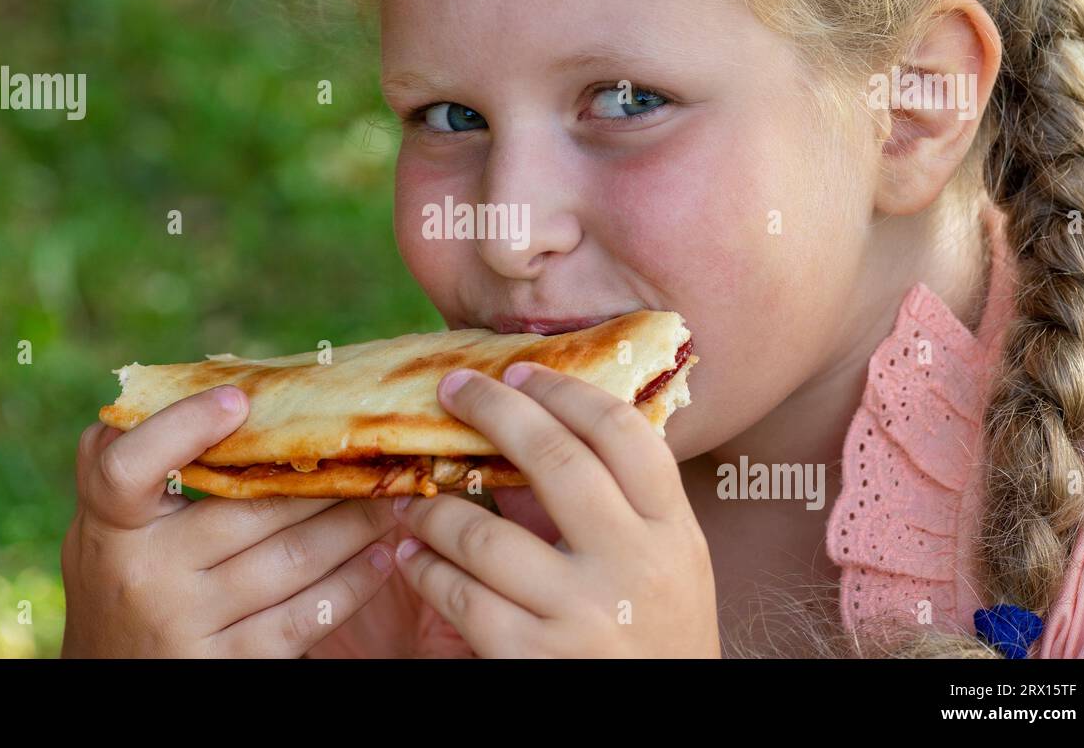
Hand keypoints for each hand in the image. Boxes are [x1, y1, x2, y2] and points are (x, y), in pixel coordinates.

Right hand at [61, 385, 399, 656]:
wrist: (109, 684)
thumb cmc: (121, 577)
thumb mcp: (105, 525)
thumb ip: (133, 458)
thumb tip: (214, 386)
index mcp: (111, 526)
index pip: (126, 468)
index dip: (181, 427)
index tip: (238, 400)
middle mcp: (146, 575)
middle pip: (253, 510)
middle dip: (326, 477)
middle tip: (376, 450)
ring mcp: (188, 624)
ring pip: (293, 560)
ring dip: (354, 524)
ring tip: (390, 498)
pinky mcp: (231, 666)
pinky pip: (307, 617)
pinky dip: (352, 583)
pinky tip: (379, 557)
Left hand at [391, 362, 718, 656]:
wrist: (660, 725)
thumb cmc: (656, 634)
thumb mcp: (664, 564)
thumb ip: (615, 505)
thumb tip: (535, 430)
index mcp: (672, 531)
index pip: (622, 434)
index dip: (565, 392)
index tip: (521, 371)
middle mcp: (634, 565)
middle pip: (556, 461)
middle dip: (494, 412)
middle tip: (453, 390)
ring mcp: (585, 615)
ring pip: (486, 537)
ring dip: (435, 509)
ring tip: (413, 497)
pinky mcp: (535, 659)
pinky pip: (461, 597)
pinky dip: (425, 570)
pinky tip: (410, 555)